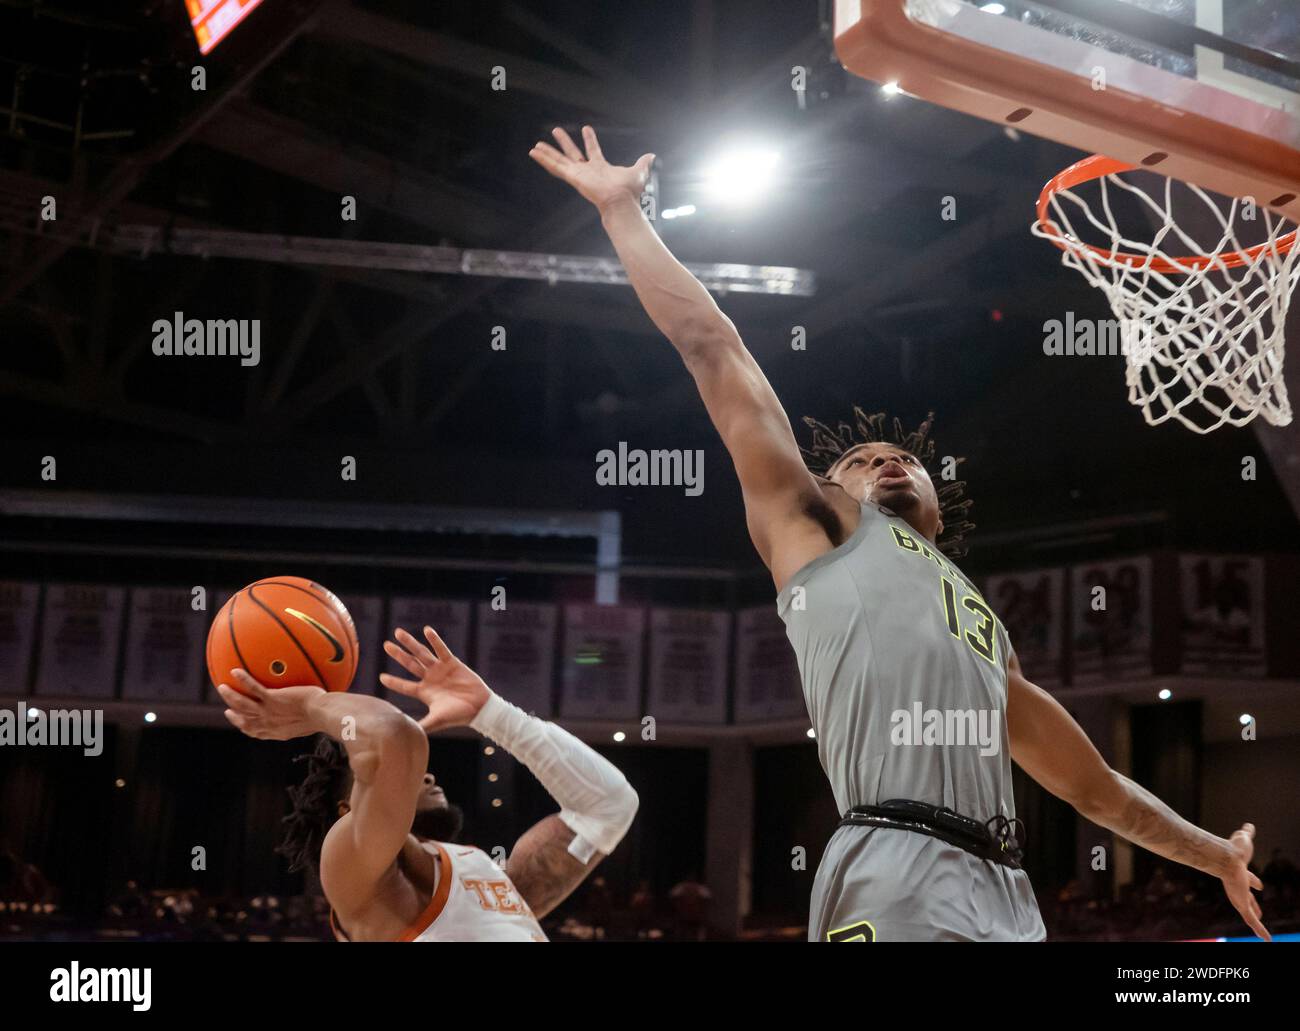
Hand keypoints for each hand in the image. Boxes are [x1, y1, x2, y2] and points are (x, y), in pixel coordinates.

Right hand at [217, 670, 325, 740]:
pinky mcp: (272, 699)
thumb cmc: (326, 716)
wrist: (324, 714)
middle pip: (245, 722)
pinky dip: (243, 679)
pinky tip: (235, 670)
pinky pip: (253, 688)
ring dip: (230, 697)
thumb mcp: (315, 720)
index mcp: (278, 732)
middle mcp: (269, 724)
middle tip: (227, 711)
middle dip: (234, 717)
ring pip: (242, 705)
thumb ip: (309, 717)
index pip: (258, 733)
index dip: (247, 729)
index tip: (242, 724)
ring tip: (222, 687)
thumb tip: (317, 708)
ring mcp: (268, 711)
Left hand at [380, 626, 491, 732]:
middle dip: (398, 654)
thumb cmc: (458, 716)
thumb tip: (406, 734)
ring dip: (410, 643)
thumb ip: (422, 725)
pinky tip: (426, 630)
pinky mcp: (452, 663)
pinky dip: (434, 640)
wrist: (479, 707)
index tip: (381, 677)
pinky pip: (441, 649)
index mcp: (424, 692)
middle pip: (410, 664)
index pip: (404, 686)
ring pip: (422, 653)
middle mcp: (430, 679)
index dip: (393, 682)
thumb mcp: (437, 720)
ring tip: (398, 632)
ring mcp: (440, 670)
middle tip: (386, 645)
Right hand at [529, 125, 653, 213]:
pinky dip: (544, 160)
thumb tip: (652, 156)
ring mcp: (578, 174)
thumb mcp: (638, 171)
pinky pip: (555, 167)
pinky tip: (534, 153)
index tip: (587, 128)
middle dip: (565, 142)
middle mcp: (587, 171)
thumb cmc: (629, 190)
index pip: (593, 151)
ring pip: (559, 160)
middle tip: (556, 130)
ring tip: (536, 145)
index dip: (590, 140)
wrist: (621, 200)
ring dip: (548, 152)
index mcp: (600, 168)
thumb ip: (643, 163)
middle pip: (572, 153)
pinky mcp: (572, 177)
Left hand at [1220, 823, 1269, 940]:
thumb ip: (1246, 833)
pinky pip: (1252, 921)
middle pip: (1247, 897)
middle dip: (1253, 903)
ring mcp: (1239, 896)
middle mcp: (1238, 885)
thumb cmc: (1234, 849)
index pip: (1249, 878)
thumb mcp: (1243, 840)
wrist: (1226, 859)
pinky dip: (1260, 931)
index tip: (1260, 885)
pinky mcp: (1241, 905)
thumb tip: (1249, 825)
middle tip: (1259, 910)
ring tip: (1264, 935)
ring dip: (1257, 922)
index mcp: (1240, 873)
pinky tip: (1267, 940)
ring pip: (1249, 913)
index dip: (1254, 881)